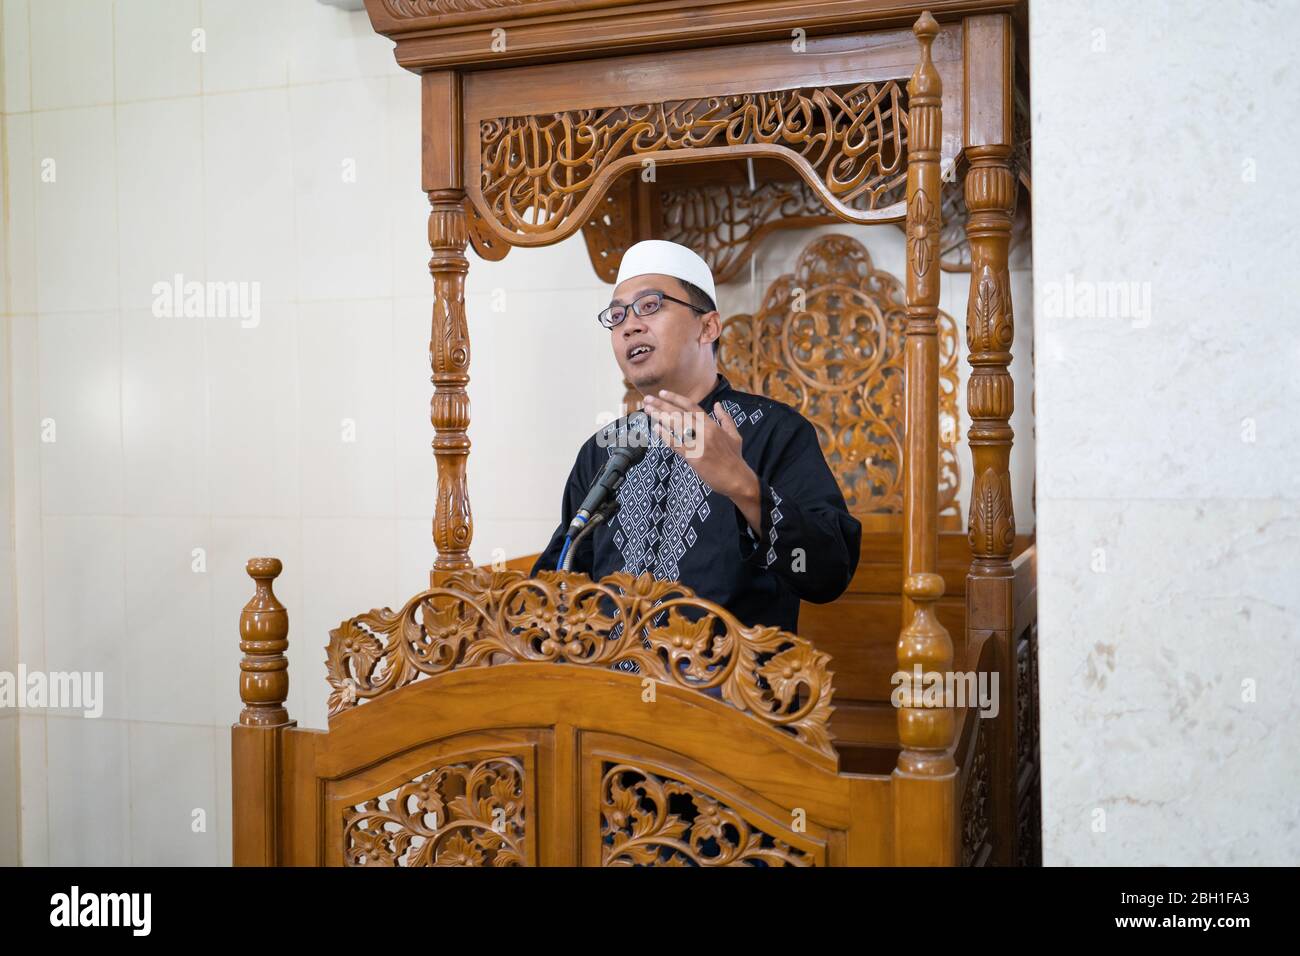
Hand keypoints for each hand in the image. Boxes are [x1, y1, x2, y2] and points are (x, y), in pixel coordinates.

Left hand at [642, 390, 761, 530]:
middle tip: (647, 399)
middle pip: (680, 414)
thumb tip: (718, 404)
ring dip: (660, 416)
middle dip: (662, 405)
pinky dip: (666, 436)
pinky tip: (656, 429)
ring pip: (676, 426)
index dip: (676, 398)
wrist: (737, 479)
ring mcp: (699, 444)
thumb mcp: (734, 435)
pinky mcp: (694, 458)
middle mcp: (705, 431)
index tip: (662, 392)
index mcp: (713, 425)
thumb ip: (725, 418)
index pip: (691, 406)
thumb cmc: (735, 458)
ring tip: (647, 410)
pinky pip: (677, 444)